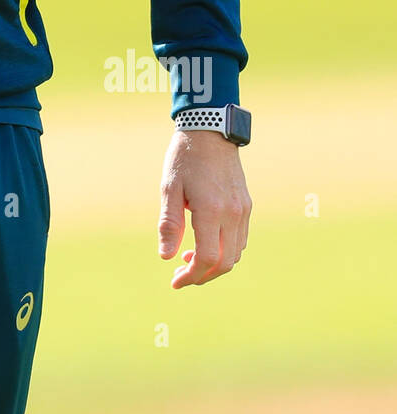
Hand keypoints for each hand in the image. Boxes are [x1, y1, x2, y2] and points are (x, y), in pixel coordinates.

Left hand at [158, 128, 251, 287]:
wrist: (210, 132)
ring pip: (235, 254)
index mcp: (210, 210)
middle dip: (203, 276)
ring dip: (215, 265)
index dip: (191, 276)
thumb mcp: (169, 188)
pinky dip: (226, 251)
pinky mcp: (246, 206)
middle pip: (225, 263)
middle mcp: (232, 214)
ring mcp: (243, 210)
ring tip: (189, 257)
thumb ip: (169, 223)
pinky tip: (207, 244)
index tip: (175, 281)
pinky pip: (241, 240)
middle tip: (181, 274)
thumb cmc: (185, 158)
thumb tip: (165, 256)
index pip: (207, 258)